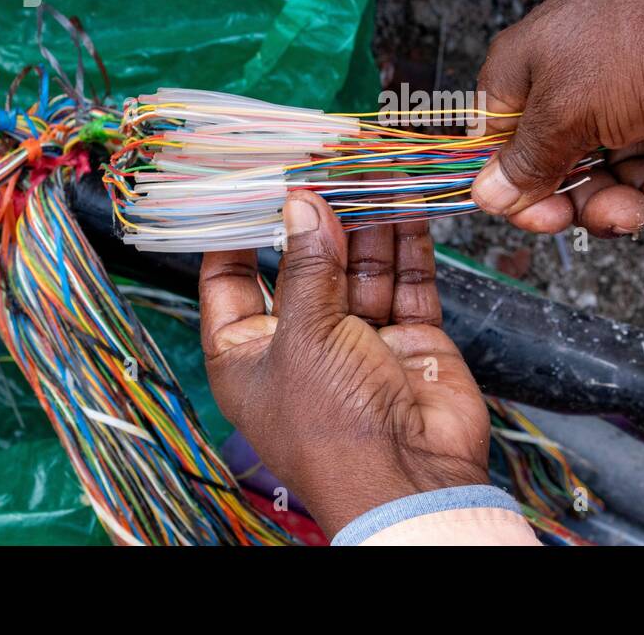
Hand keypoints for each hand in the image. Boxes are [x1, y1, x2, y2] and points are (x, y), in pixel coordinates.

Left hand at [199, 191, 489, 537]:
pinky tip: (403, 201)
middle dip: (316, 217)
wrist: (412, 479)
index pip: (231, 280)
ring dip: (365, 221)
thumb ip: (306, 264)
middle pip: (304, 265)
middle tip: (325, 164)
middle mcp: (302, 344)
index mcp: (249, 354)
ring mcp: (359, 341)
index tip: (250, 182)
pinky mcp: (408, 339)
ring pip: (359, 267)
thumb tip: (302, 204)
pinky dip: (405, 243)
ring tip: (369, 170)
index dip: (238, 232)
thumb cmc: (333, 428)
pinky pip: (404, 281)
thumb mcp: (303, 336)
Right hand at [470, 0, 643, 235]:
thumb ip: (528, 161)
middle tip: (633, 214)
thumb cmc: (631, 40)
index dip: (528, 195)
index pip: (508, 153)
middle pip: (574, 171)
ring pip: (630, 169)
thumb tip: (487, 195)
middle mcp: (570, 84)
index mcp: (525, 78)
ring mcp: (625, 92)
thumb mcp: (565, 111)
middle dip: (606, 202)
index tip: (555, 220)